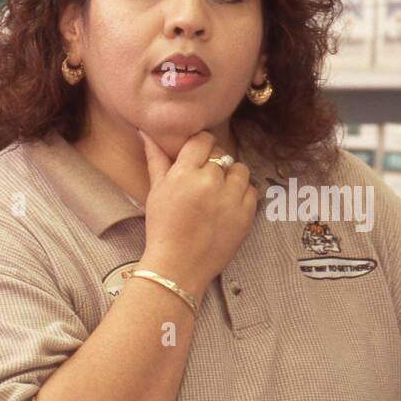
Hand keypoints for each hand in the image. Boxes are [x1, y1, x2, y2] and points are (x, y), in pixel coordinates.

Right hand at [138, 130, 257, 300]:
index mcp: (184, 174)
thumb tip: (148, 133)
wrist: (178, 267)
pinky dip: (242, 195)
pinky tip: (228, 206)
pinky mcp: (246, 216)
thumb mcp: (156, 191)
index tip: (199, 156)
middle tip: (205, 181)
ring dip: (231, 177)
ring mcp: (231, 199)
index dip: (201, 146)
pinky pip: (252, 191)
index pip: (203, 140)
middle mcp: (209, 182)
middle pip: (222, 154)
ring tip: (218, 193)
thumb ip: (156, 160)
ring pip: (240, 170)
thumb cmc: (163, 228)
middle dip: (214, 164)